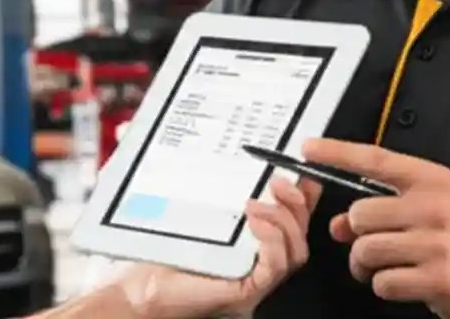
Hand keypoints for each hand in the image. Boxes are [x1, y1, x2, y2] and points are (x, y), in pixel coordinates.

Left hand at [118, 177, 320, 318]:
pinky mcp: (247, 292)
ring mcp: (258, 281)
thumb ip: (221, 192)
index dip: (306, 195)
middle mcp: (262, 263)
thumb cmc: (165, 253)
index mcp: (256, 243)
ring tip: (255, 205)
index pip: (294, 219)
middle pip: (301, 234)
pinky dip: (272, 241)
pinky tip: (255, 222)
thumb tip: (234, 156)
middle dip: (297, 204)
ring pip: (295, 252)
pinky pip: (275, 267)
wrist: (143, 288)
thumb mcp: (199, 213)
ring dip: (283, 221)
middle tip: (277, 182)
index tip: (301, 171)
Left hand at [303, 138, 449, 318]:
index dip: (337, 152)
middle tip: (375, 245)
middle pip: (360, 214)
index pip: (375, 159)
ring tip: (388, 266)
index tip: (309, 147)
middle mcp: (433, 206)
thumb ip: (383, 210)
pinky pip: (382, 282)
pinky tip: (408, 282)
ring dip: (366, 266)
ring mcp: (435, 243)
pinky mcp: (437, 278)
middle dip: (358, 235)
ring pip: (365, 250)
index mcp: (432, 180)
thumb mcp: (429, 212)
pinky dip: (386, 287)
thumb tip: (338, 224)